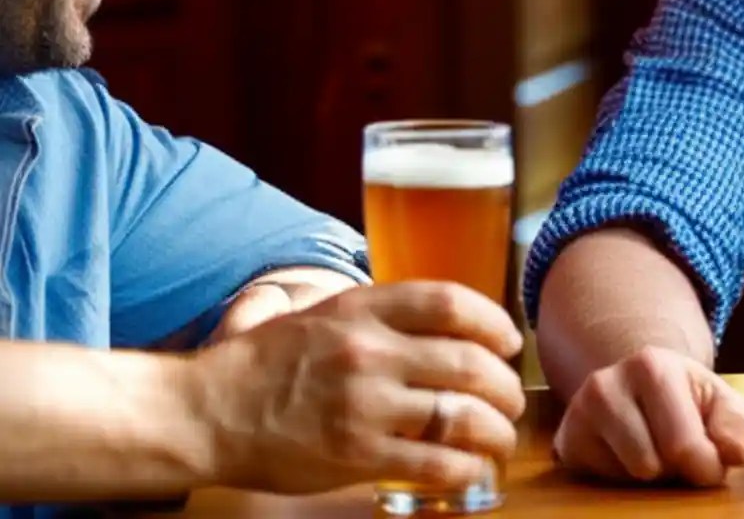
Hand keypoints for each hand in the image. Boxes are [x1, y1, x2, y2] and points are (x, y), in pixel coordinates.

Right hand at [192, 281, 525, 494]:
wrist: (203, 412)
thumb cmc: (264, 364)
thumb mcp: (321, 314)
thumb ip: (378, 312)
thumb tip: (443, 321)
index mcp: (362, 309)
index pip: (451, 303)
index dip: (494, 322)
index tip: (510, 341)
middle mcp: (367, 351)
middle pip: (470, 362)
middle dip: (505, 385)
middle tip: (511, 399)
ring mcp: (362, 404)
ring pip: (461, 415)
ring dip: (496, 429)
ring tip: (500, 436)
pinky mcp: (355, 454)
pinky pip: (434, 462)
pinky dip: (465, 468)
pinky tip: (470, 469)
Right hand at [553, 346, 743, 486]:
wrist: (635, 382)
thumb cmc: (684, 395)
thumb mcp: (718, 400)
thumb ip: (735, 424)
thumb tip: (735, 453)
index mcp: (651, 366)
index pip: (684, 445)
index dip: (706, 467)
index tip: (711, 461)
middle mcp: (605, 383)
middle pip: (653, 465)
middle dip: (676, 470)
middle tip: (679, 451)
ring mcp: (578, 412)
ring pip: (629, 477)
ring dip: (651, 474)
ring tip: (653, 448)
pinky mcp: (565, 441)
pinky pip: (605, 483)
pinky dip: (624, 476)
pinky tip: (627, 452)